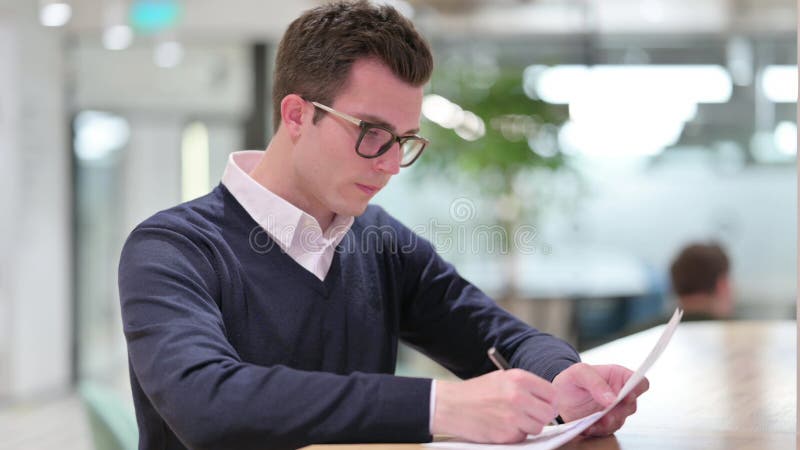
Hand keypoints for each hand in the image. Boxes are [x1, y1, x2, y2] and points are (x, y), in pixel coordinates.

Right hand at [431, 369, 557, 443]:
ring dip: (528, 426)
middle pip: (549, 413)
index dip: (550, 401)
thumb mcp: (501, 378)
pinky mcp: (505, 434)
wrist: (450, 405)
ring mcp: (512, 417)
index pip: (552, 393)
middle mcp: (518, 396)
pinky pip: (522, 437)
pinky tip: (501, 426)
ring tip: (512, 419)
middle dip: (542, 416)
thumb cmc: (476, 392)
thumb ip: (526, 386)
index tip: (545, 405)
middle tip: (530, 415)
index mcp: (519, 378)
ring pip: (538, 427)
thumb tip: (549, 399)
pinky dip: (515, 434)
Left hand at [552, 363, 648, 436]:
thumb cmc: (571, 379)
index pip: (640, 382)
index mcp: (618, 377)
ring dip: (609, 422)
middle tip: (607, 411)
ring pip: (621, 420)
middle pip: (632, 405)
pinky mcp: (605, 424)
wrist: (558, 396)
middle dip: (620, 410)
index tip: (626, 395)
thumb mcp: (579, 373)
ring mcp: (613, 411)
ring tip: (596, 420)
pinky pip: (607, 430)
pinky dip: (598, 430)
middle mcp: (619, 395)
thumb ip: (596, 383)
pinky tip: (588, 426)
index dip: (637, 389)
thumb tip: (613, 399)